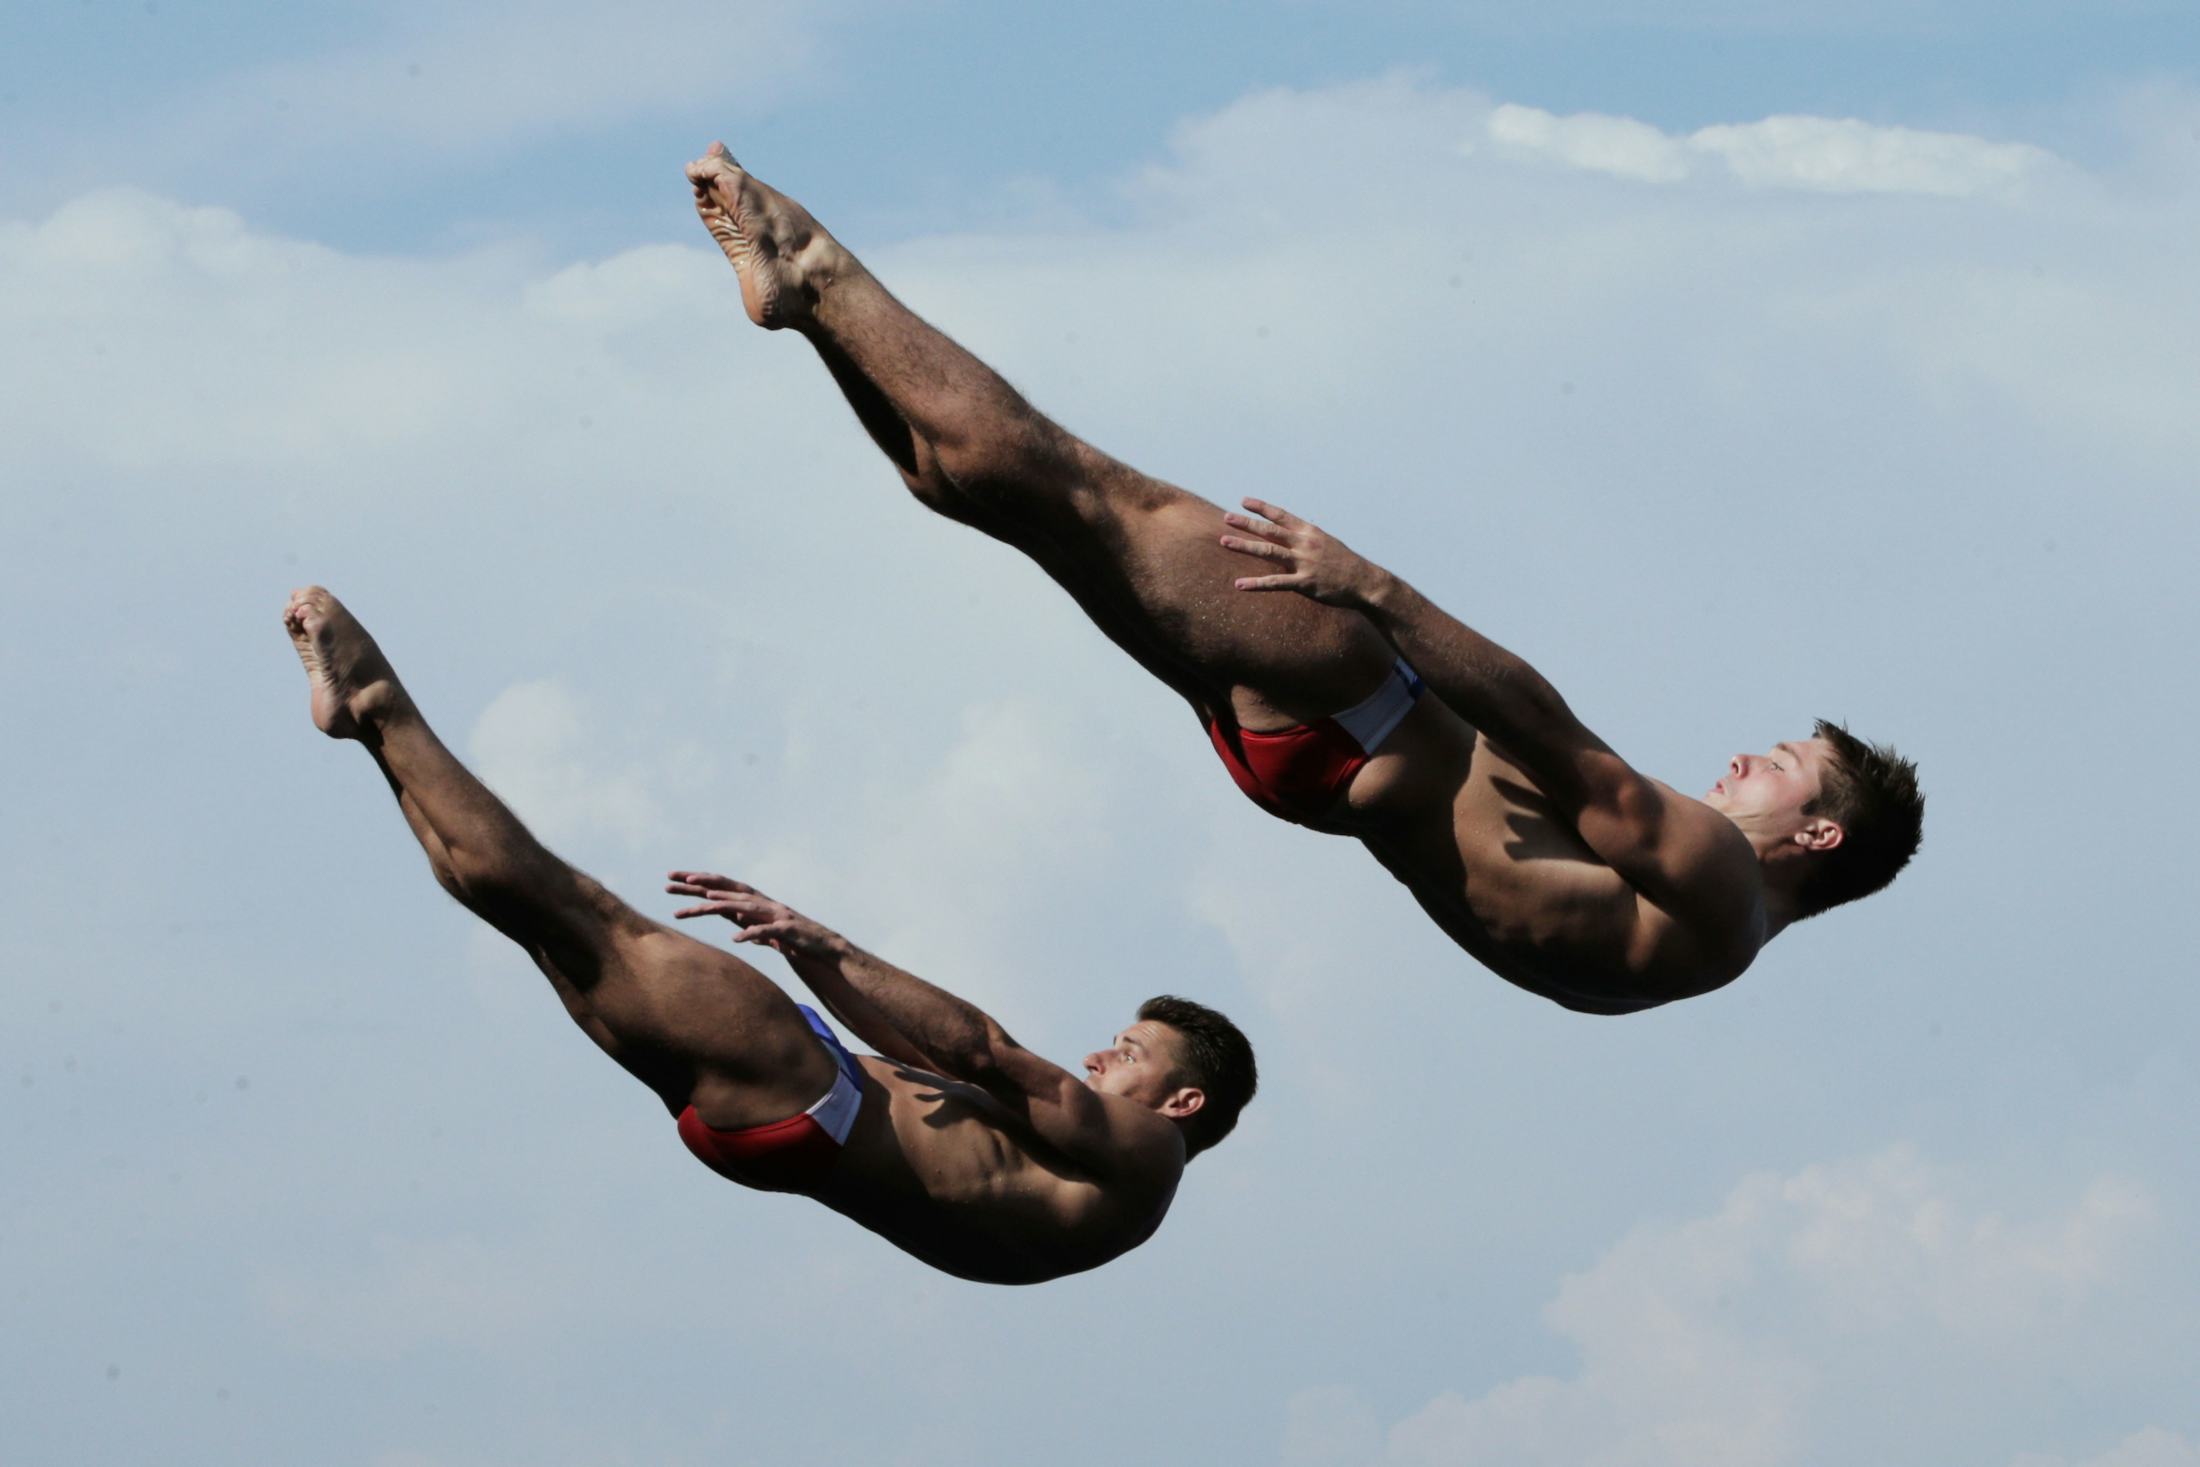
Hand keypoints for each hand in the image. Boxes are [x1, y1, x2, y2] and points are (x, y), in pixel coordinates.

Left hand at [665, 871, 840, 957]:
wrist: (824, 947)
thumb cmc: (793, 939)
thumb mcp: (765, 933)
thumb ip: (750, 927)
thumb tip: (737, 927)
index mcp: (753, 903)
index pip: (720, 887)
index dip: (696, 882)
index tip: (671, 879)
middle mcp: (762, 903)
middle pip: (726, 889)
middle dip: (699, 884)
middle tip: (671, 881)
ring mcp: (774, 915)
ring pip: (744, 905)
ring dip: (724, 901)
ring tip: (704, 900)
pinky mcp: (786, 930)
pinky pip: (766, 932)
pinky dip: (752, 934)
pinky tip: (736, 940)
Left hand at [1219, 497, 1383, 606]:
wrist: (1364, 581)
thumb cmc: (1344, 563)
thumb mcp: (1326, 543)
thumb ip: (1306, 538)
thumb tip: (1290, 534)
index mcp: (1309, 532)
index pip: (1281, 515)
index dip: (1261, 507)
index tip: (1243, 501)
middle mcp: (1304, 543)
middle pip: (1269, 531)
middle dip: (1246, 523)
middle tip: (1226, 517)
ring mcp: (1304, 563)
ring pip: (1268, 552)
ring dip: (1245, 546)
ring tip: (1224, 542)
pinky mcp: (1304, 583)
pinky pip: (1275, 583)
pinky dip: (1256, 583)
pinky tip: (1239, 584)